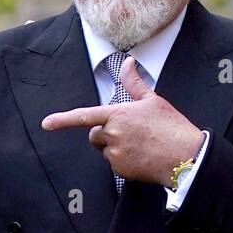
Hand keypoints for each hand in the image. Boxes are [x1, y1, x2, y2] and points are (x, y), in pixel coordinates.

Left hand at [41, 56, 203, 185]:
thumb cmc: (171, 127)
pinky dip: (124, 160)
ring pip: (104, 150)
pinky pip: (114, 164)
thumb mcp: (153, 100)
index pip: (85, 116)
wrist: (185, 156)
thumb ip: (134, 83)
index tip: (46, 124)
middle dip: (105, 134)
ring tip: (140, 144)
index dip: (63, 120)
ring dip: (115, 147)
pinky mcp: (120, 170)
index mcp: (119, 115)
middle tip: (130, 133)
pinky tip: (142, 156)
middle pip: (95, 135)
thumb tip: (128, 62)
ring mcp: (115, 154)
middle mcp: (113, 135)